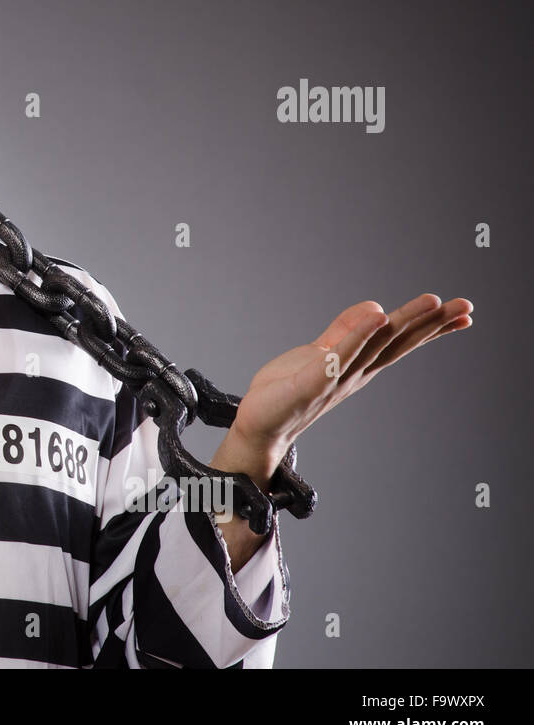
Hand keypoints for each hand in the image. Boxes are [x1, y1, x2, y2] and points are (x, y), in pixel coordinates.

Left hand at [229, 293, 473, 468]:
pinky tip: (378, 317)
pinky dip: (359, 336)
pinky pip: (339, 356)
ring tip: (432, 301)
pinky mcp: (313, 381)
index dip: (430, 327)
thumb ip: (345, 330)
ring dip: (405, 322)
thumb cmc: (287, 389)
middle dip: (431, 324)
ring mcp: (336, 378)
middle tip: (465, 306)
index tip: (463, 314)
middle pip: (398, 343)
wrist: (259, 423)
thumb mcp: (321, 352)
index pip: (399, 342)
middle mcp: (354, 373)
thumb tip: (377, 308)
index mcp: (358, 365)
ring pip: (376, 345)